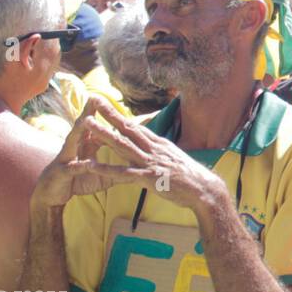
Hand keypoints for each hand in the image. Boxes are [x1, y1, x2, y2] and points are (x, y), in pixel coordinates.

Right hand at [32, 97, 143, 208]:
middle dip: (90, 113)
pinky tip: (87, 163)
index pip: (99, 126)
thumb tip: (141, 165)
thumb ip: (121, 167)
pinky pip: (73, 168)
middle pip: (84, 127)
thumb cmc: (80, 179)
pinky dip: (81, 165)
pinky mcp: (62, 172)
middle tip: (97, 98)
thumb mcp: (103, 173)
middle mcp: (76, 146)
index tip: (120, 104)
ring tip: (86, 121)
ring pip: (73, 141)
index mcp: (87, 144)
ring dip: (80, 131)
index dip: (107, 116)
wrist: (54, 193)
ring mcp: (68, 157)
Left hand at [55, 99, 227, 211]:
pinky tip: (90, 165)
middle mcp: (154, 149)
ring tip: (87, 124)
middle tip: (94, 101)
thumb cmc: (192, 177)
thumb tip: (154, 150)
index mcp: (160, 144)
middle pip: (128, 128)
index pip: (137, 127)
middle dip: (110, 114)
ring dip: (103, 133)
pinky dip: (105, 169)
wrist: (205, 189)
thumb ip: (162, 154)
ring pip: (122, 145)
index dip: (121, 116)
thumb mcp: (176, 159)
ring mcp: (150, 162)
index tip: (108, 106)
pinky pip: (123, 173)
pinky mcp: (148, 178)